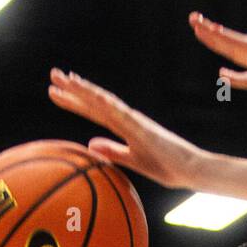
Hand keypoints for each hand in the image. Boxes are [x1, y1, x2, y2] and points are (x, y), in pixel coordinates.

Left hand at [48, 70, 205, 189]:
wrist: (193, 171)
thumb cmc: (170, 169)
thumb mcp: (135, 161)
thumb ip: (114, 152)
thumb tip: (90, 144)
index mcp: (128, 128)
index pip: (97, 112)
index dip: (77, 102)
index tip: (57, 93)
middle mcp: (129, 119)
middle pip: (96, 101)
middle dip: (73, 89)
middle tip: (53, 75)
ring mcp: (134, 120)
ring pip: (103, 100)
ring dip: (81, 89)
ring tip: (61, 77)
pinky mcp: (140, 125)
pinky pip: (116, 110)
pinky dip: (99, 99)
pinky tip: (85, 91)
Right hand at [189, 12, 246, 126]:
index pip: (245, 43)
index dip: (223, 35)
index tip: (202, 24)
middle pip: (239, 46)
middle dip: (215, 35)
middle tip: (192, 20)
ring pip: (241, 60)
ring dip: (222, 50)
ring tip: (202, 37)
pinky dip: (237, 78)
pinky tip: (224, 75)